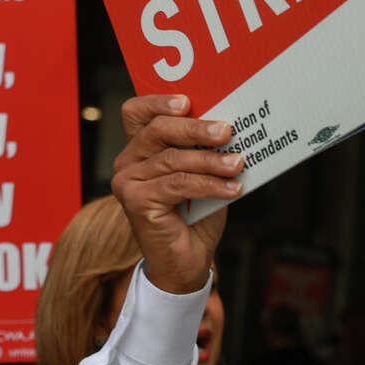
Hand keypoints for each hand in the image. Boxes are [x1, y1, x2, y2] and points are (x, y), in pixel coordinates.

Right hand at [110, 95, 240, 294]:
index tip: (188, 101)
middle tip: (227, 131)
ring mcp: (127, 182)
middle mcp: (127, 163)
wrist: (185, 264)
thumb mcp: (203, 175)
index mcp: (139, 149)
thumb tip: (230, 128)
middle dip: (195, 128)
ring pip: (172, 159)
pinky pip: (178, 184)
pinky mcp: (136, 202)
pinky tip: (232, 189)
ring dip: (211, 160)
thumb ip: (205, 151)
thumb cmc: (195, 217)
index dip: (158, 101)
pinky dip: (209, 185)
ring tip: (238, 164)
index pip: (137, 112)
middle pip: (157, 130)